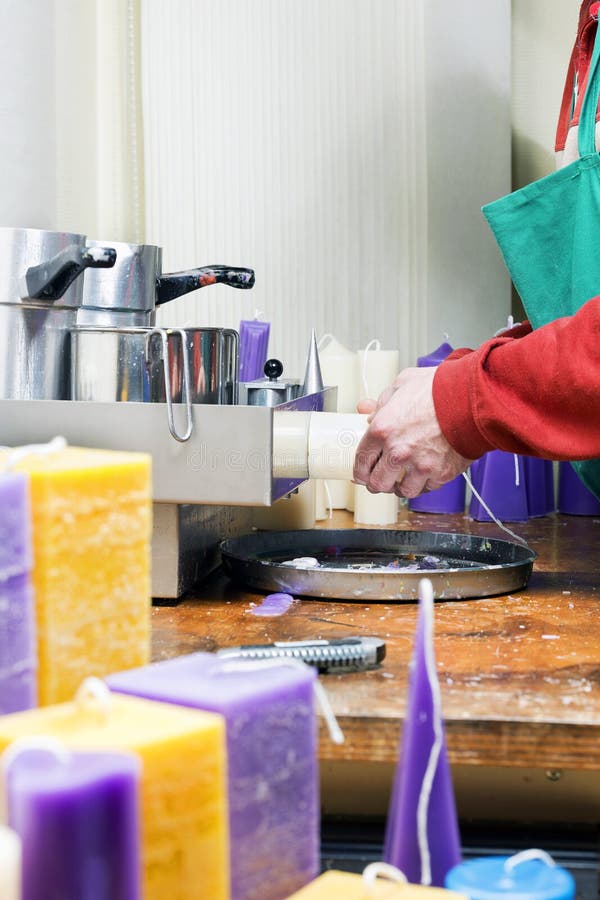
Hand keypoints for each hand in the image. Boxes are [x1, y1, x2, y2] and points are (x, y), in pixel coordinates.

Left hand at [353, 366, 472, 497]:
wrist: (472, 398)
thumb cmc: (440, 388)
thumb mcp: (402, 384)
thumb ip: (382, 402)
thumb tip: (368, 412)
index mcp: (382, 430)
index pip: (361, 461)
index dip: (359, 471)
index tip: (361, 473)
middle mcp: (397, 452)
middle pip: (376, 484)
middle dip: (375, 484)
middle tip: (379, 480)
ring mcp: (419, 466)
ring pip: (401, 491)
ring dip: (399, 487)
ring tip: (401, 481)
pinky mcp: (440, 474)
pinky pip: (427, 488)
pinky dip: (424, 484)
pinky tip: (423, 475)